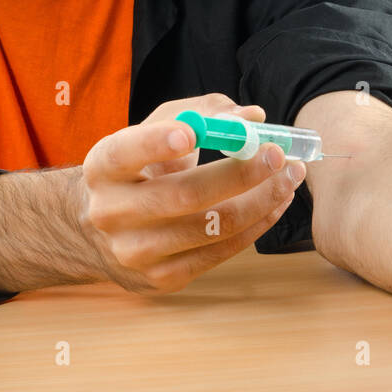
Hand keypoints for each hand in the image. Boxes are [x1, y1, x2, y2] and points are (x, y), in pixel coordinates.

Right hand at [76, 93, 306, 293]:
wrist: (101, 233)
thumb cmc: (139, 170)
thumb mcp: (152, 133)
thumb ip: (199, 113)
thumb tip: (252, 117)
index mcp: (104, 168)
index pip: (125, 153)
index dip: (157, 143)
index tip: (193, 132)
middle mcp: (111, 212)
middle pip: (184, 195)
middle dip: (241, 174)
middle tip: (278, 155)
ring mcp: (136, 251)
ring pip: (212, 227)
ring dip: (262, 201)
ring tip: (290, 177)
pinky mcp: (162, 278)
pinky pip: (220, 252)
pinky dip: (257, 225)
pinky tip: (275, 204)